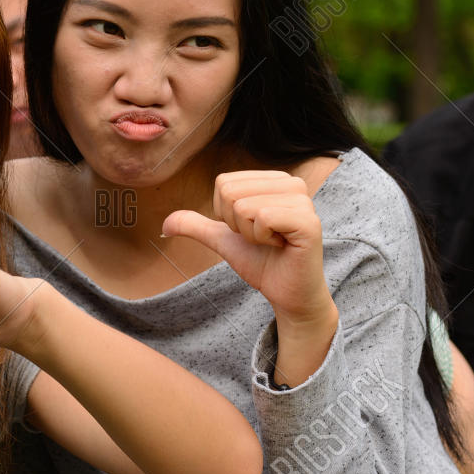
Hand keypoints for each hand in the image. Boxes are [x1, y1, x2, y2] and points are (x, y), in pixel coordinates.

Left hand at [162, 170, 332, 325]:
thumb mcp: (222, 239)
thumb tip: (164, 223)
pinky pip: (263, 218)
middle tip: (260, 238)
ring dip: (249, 233)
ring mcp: (303, 200)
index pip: (223, 183)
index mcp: (273, 180)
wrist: (286, 292)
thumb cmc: (260, 262)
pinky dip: (261, 238)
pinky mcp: (309, 221)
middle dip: (235, 224)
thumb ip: (196, 226)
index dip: (225, 213)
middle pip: (230, 192)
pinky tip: (280, 246)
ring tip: (271, 242)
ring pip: (243, 206)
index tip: (249, 229)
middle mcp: (292, 183)